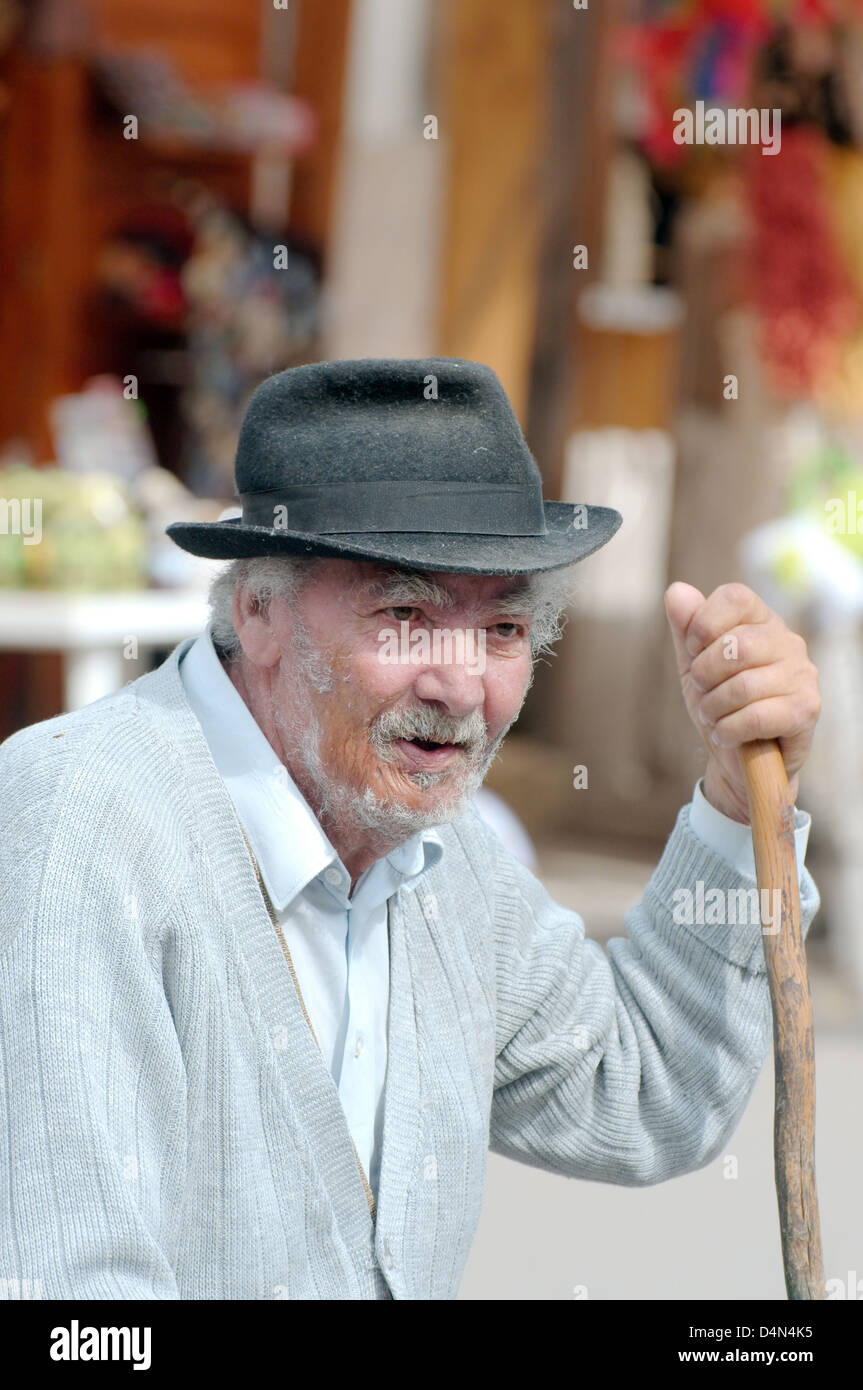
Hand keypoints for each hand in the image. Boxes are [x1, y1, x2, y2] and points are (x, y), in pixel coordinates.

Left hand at [664, 581, 820, 823]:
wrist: (740, 758)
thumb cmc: (719, 704)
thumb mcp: (694, 665)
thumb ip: (686, 629)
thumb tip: (676, 591)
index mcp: (761, 621)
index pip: (735, 597)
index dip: (703, 624)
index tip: (694, 652)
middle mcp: (788, 642)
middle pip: (737, 644)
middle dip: (705, 674)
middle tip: (702, 692)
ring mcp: (802, 675)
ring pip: (744, 685)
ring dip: (714, 708)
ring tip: (713, 718)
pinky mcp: (807, 709)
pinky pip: (757, 716)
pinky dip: (729, 730)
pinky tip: (726, 735)